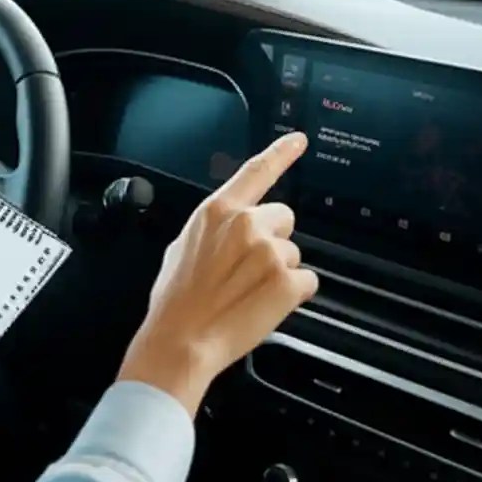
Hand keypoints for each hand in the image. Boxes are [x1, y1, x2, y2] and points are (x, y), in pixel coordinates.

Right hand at [118, 132, 318, 416]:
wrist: (180, 341)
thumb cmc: (175, 301)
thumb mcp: (182, 248)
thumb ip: (213, 230)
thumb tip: (228, 231)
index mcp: (218, 212)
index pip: (256, 172)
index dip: (281, 153)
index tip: (299, 140)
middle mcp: (247, 224)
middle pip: (283, 219)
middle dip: (272, 241)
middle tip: (247, 271)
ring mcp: (271, 252)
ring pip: (293, 255)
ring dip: (279, 273)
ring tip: (248, 295)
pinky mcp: (288, 283)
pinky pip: (306, 283)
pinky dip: (291, 296)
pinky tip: (264, 307)